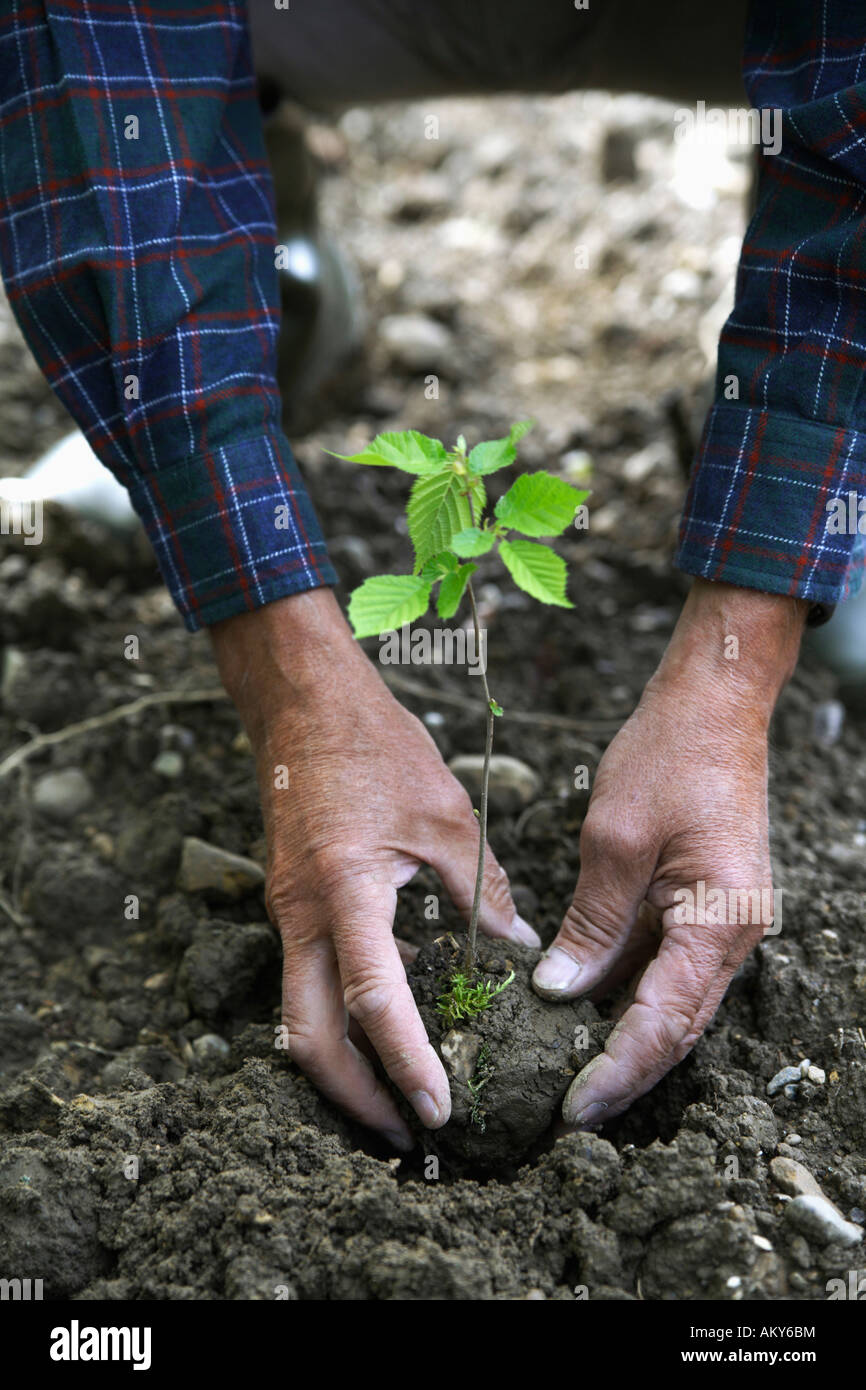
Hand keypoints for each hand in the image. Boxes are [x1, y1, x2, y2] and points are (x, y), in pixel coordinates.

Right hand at [210, 588, 538, 1149]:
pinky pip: (306, 979)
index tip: (440, 1112)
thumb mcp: (445, 815)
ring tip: (397, 1098)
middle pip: (307, 1038)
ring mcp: (287, 912)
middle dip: (354, 1097)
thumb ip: (482, 889)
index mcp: (344, 892)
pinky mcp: (290, 903)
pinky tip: (387, 1024)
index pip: (373, 1002)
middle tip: (406, 1136)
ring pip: (298, 1016)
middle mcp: (301, 914)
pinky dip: (340, 1016)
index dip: (407, 1065)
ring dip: (342, 1065)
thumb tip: (519, 950)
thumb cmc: (374, 747)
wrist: (301, 702)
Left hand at [532, 579, 807, 1127]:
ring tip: (570, 1073)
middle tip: (568, 1112)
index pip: (662, 1022)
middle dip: (624, 1071)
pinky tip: (587, 1008)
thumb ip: (591, 924)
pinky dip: (631, 993)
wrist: (713, 705)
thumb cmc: (668, 757)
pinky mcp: (706, 903)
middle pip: (677, 1026)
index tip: (573, 1108)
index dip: (616, 1071)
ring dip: (627, 1038)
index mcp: (718, 923)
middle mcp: (731, 934)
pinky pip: (669, 965)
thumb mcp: (614, 841)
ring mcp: (723, 920)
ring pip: (674, 1000)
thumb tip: (559, 991)